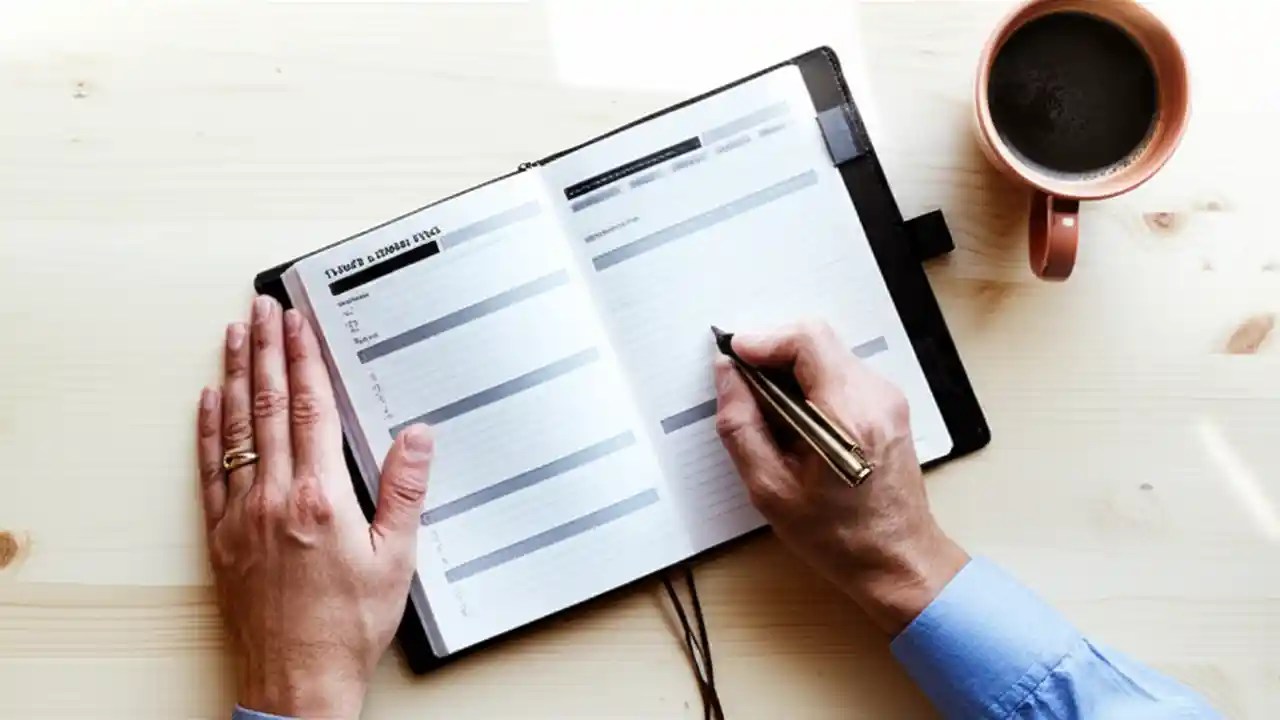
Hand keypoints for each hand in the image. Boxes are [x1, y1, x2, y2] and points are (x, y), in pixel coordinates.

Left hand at [196, 296, 432, 718]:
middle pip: (266, 407)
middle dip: (265, 350)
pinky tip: (208, 402)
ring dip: (233, 376)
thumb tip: (417, 437)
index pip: (309, 411)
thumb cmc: (347, 627)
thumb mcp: (395, 559)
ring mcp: (242, 516)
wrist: (297, 680)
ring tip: (233, 337)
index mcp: (321, 499)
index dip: (302, 361)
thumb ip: (404, 491)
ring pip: (235, 429)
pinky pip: (210, 469)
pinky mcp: (222, 537)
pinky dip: (208, 430)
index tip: (298, 326)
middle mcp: (275, 499)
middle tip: (261, 311)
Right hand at [713, 322, 967, 634]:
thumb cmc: (838, 537)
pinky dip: (809, 383)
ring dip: (789, 370)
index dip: (762, 339)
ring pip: (827, 354)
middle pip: (816, 340)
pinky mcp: (888, 405)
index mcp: (848, 417)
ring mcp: (887, 399)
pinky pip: (840, 372)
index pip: (806, 341)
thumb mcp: (769, 489)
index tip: (733, 356)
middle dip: (771, 353)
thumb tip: (727, 375)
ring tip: (768, 411)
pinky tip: (795, 420)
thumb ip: (740, 425)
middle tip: (742, 383)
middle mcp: (876, 398)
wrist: (897, 559)